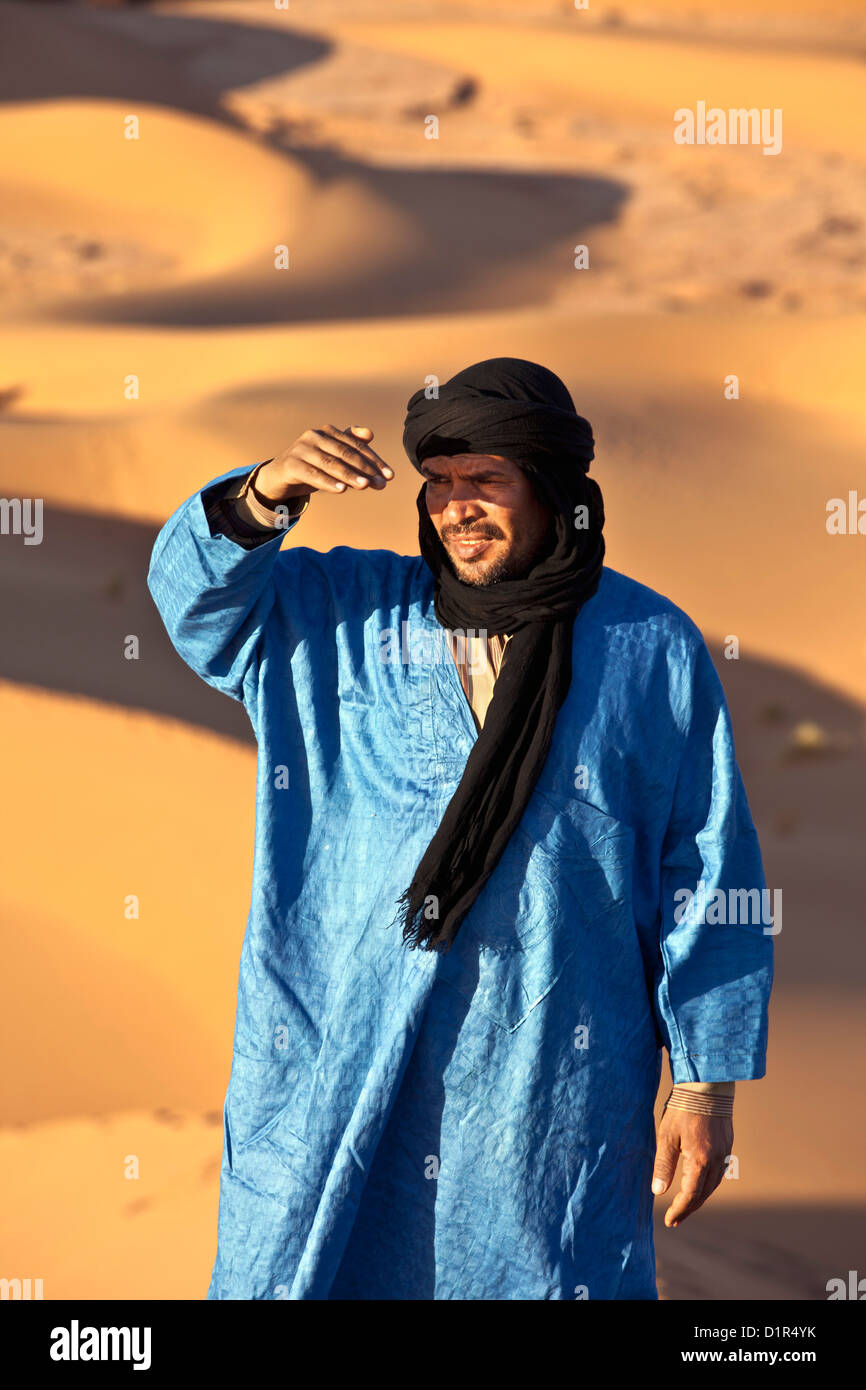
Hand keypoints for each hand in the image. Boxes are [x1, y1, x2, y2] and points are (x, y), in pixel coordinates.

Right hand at [253, 425, 393, 502]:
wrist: (278, 477)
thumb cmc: (311, 466)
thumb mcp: (332, 458)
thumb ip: (350, 447)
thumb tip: (370, 434)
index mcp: (328, 432)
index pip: (356, 446)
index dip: (374, 460)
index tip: (389, 476)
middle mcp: (314, 436)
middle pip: (345, 453)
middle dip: (366, 469)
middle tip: (382, 484)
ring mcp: (301, 449)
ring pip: (330, 463)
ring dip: (349, 475)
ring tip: (365, 486)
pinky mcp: (290, 464)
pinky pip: (312, 474)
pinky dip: (328, 482)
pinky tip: (341, 490)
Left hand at [651, 1108, 732, 1227]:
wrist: (707, 1084)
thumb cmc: (683, 1108)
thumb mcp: (667, 1136)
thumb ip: (664, 1165)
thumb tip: (658, 1192)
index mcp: (701, 1161)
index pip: (690, 1195)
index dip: (679, 1210)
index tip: (669, 1221)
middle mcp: (716, 1161)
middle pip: (704, 1194)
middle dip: (689, 1208)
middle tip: (675, 1220)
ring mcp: (724, 1153)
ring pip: (713, 1184)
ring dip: (699, 1197)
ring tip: (686, 1206)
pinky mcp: (727, 1144)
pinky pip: (718, 1172)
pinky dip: (708, 1183)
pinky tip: (699, 1183)